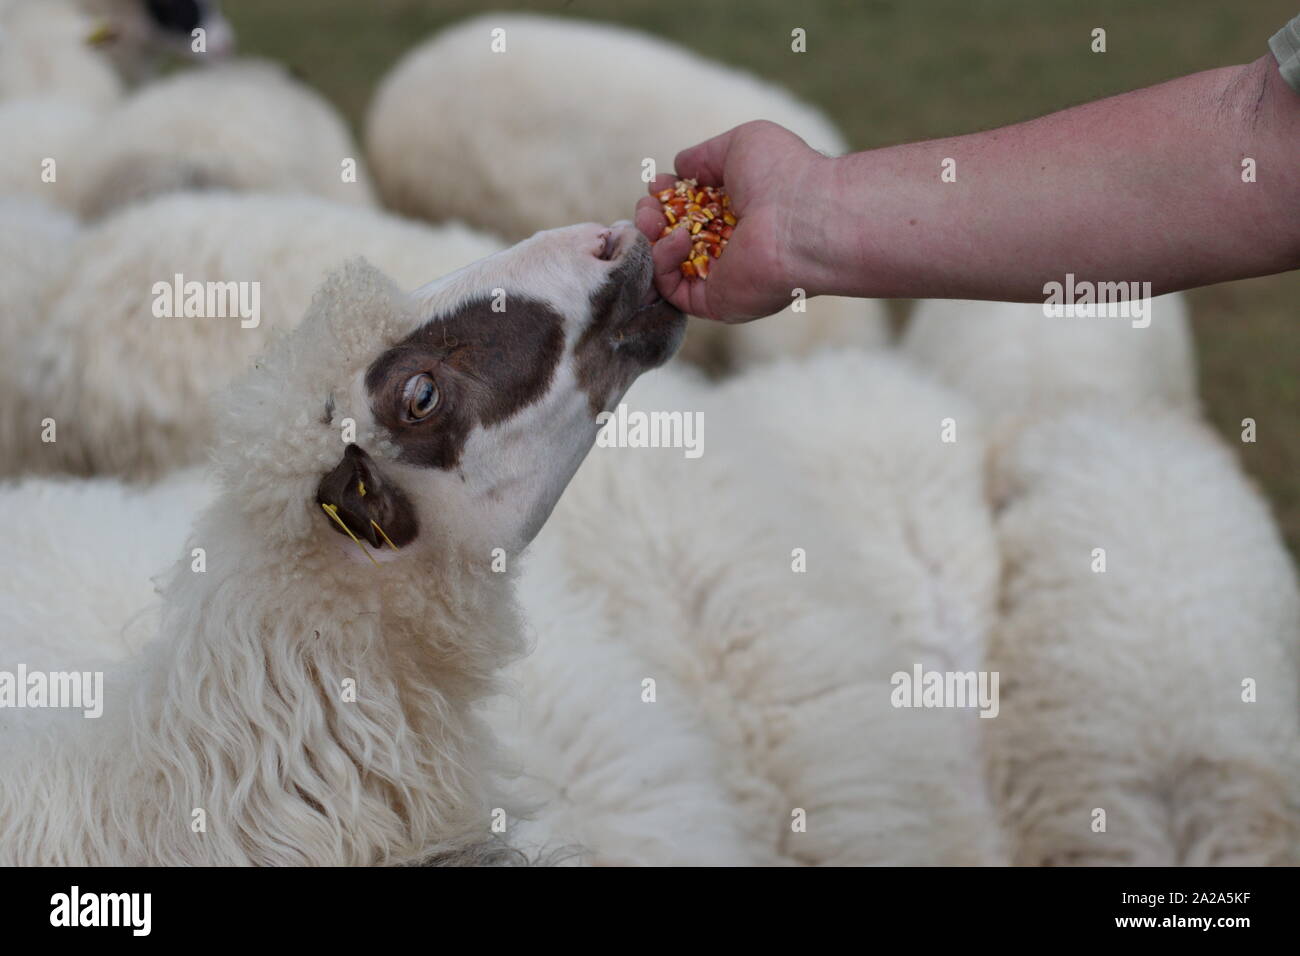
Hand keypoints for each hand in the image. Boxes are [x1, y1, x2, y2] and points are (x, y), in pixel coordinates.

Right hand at [635, 120, 831, 322]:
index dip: (668, 198)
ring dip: (650, 239)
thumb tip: (680, 166)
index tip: (657, 185)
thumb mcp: (740, 144)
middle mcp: (733, 248)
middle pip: (674, 239)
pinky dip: (664, 262)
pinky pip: (673, 289)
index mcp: (741, 213)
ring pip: (668, 267)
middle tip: (647, 207)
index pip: (692, 211)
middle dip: (652, 219)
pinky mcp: (715, 303)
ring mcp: (724, 278)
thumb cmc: (784, 174)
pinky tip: (679, 238)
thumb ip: (705, 155)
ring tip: (651, 218)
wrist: (806, 216)